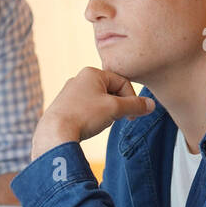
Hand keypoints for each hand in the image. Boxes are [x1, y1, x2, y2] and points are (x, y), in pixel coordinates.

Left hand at [31, 67, 154, 158]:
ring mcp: (70, 93)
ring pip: (99, 101)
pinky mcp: (64, 106)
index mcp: (91, 73)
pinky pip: (86, 109)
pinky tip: (89, 127)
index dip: (132, 98)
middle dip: (118, 106)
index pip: (122, 81)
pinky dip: (93, 117)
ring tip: (101, 123)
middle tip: (118, 119)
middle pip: (111, 90)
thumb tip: (151, 105)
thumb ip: (135, 105)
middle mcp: (79, 79)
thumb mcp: (115, 109)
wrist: (55, 133)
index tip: (133, 115)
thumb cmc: (84, 116)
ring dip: (106, 112)